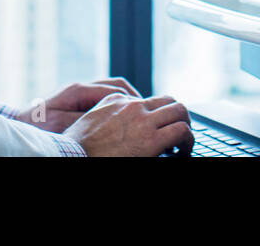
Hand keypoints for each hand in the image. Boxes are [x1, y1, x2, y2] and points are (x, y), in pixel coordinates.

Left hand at [14, 77, 142, 133]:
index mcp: (78, 90)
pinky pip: (101, 99)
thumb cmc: (36, 129)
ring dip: (125, 101)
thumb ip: (88, 119)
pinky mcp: (75, 102)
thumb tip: (110, 118)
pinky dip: (114, 106)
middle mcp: (80, 87)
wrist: (17, 127)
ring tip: (137, 115)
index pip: (116, 89)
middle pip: (117, 85)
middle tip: (146, 111)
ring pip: (110, 90)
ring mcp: (78, 93)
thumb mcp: (62, 124)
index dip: (134, 100)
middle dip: (134, 98)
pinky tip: (118, 120)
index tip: (145, 111)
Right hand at [62, 93, 192, 156]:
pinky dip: (188, 140)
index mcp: (114, 100)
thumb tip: (117, 131)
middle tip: (179, 130)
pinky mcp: (152, 140)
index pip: (144, 100)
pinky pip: (182, 131)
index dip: (154, 115)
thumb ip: (105, 120)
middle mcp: (130, 105)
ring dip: (185, 125)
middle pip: (167, 99)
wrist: (71, 158)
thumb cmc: (75, 149)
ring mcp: (142, 120)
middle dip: (176, 114)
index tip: (156, 128)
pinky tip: (183, 151)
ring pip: (179, 110)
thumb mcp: (87, 125)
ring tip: (184, 141)